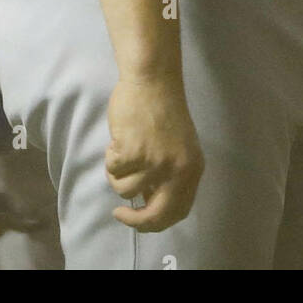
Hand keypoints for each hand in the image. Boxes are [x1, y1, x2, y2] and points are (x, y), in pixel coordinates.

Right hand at [105, 76, 203, 232]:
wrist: (152, 79)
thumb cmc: (163, 110)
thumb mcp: (177, 148)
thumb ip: (168, 176)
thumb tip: (147, 203)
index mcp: (192, 169)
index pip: (177, 212)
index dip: (156, 222)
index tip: (140, 220)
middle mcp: (177, 170)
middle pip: (154, 215)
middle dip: (134, 220)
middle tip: (120, 213)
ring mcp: (155, 162)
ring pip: (125, 190)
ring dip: (118, 174)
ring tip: (123, 149)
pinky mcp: (132, 152)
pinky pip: (113, 170)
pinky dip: (110, 157)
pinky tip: (119, 137)